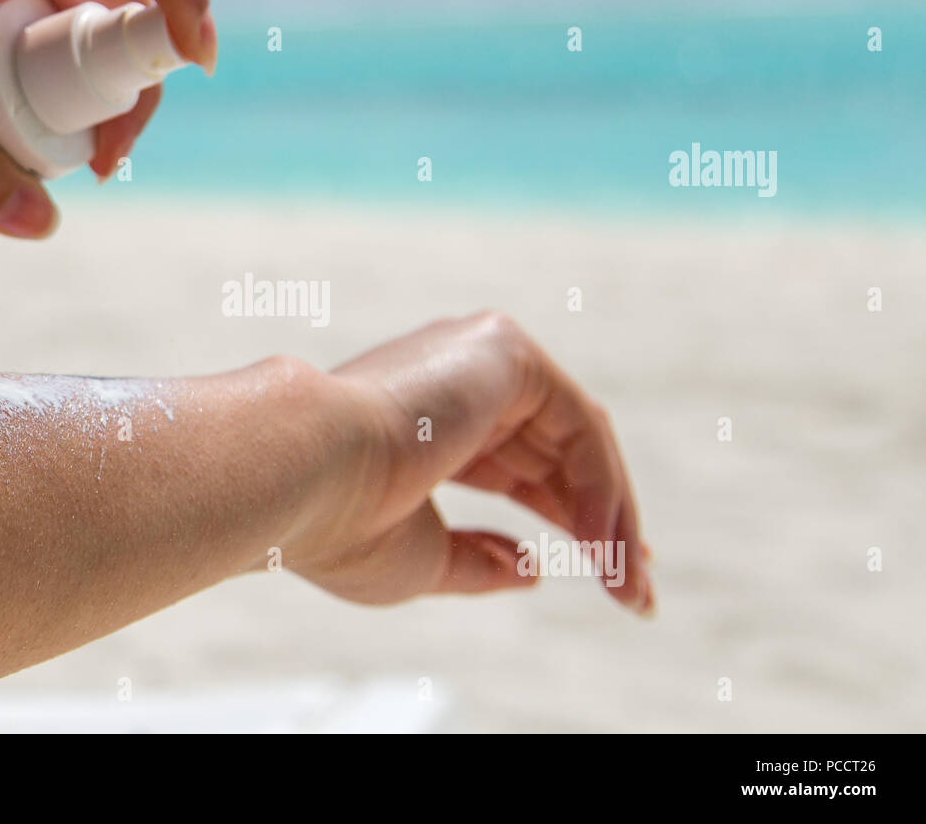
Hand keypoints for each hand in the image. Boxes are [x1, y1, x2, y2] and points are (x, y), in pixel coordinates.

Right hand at [294, 312, 653, 613]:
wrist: (304, 475)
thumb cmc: (343, 525)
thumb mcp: (423, 558)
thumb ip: (479, 561)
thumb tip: (533, 569)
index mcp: (426, 424)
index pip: (516, 465)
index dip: (564, 519)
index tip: (608, 576)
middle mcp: (457, 382)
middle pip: (555, 453)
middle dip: (600, 522)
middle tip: (634, 588)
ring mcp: (480, 359)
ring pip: (577, 440)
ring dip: (610, 517)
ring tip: (626, 585)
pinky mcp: (506, 351)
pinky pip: (580, 426)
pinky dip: (602, 487)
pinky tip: (602, 544)